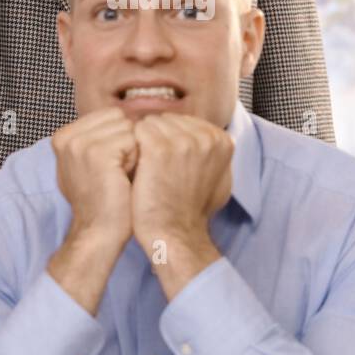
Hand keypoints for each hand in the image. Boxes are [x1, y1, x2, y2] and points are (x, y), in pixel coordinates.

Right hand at [51, 107, 137, 248]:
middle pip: (119, 118)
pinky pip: (132, 140)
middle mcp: (67, 137)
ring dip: (131, 151)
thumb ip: (95, 137)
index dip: (118, 138)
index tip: (108, 165)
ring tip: (118, 175)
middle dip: (125, 142)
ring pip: (127, 127)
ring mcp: (80, 144)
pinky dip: (135, 159)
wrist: (98, 231)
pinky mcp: (97, 153)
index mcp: (62, 136)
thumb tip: (121, 116)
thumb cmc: (101, 199)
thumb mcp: (88, 163)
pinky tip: (123, 179)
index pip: (110, 114)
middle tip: (114, 172)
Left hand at [130, 113, 232, 260]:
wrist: (175, 234)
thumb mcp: (219, 180)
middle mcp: (205, 137)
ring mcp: (183, 142)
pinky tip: (135, 167)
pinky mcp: (158, 149)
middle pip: (167, 120)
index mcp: (222, 140)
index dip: (171, 140)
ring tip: (146, 167)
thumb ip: (216, 155)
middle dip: (158, 137)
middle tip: (156, 166)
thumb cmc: (192, 210)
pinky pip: (137, 131)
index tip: (170, 163)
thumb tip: (215, 140)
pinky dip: (132, 147)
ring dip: (143, 142)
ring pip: (150, 124)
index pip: (184, 121)